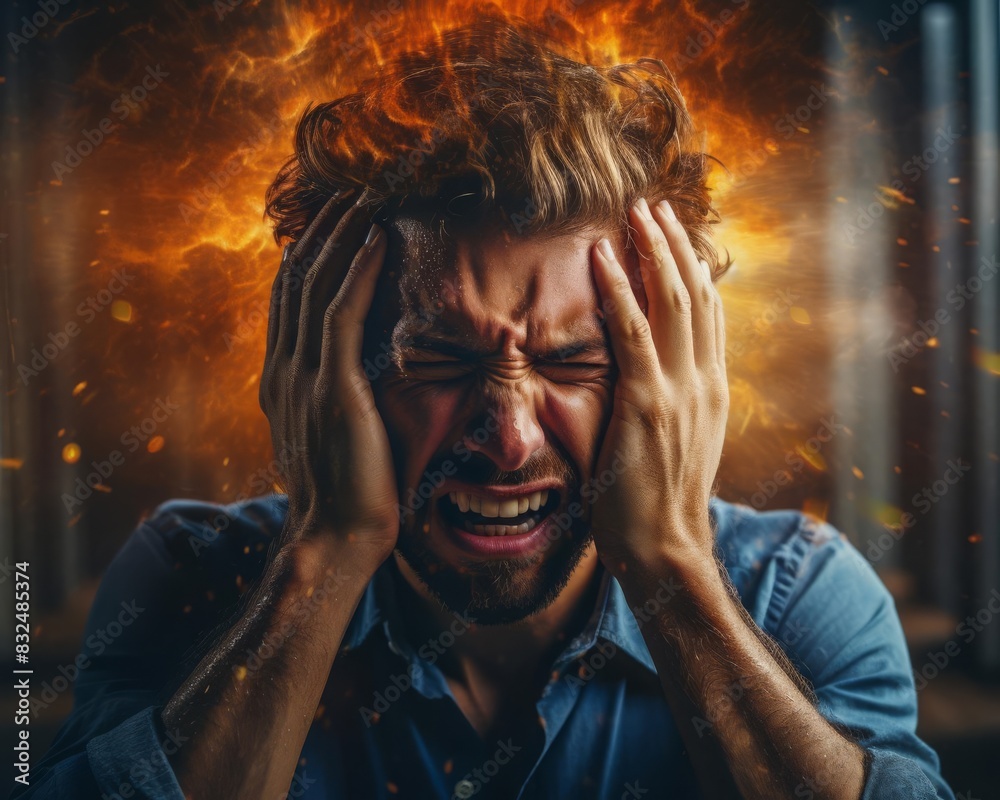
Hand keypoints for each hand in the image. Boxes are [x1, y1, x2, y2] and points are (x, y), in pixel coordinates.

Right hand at [259, 191, 398, 565]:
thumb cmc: (345, 493)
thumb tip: (356, 373)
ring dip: (341, 232)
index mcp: (282, 377)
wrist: (334, 541)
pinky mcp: (332, 389)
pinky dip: (357, 269)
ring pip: (316, 285)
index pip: (291, 297)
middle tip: (350, 183)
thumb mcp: (330, 435)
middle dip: (323, 226)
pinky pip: (341, 314)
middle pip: (297, 277)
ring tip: (365, 191)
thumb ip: (332, 396)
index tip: (335, 214)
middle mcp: (284, 368)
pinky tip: (376, 235)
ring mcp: (303, 377)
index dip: (309, 249)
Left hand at [589, 197, 728, 576]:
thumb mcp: (679, 444)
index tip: (678, 237)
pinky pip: (632, 331)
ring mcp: (679, 390)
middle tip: (655, 206)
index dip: (694, 270)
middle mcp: (704, 381)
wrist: (665, 547)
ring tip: (635, 212)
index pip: (709, 314)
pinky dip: (618, 288)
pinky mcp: (647, 404)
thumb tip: (654, 377)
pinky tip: (602, 255)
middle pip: (696, 295)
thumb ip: (674, 403)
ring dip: (653, 250)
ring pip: (672, 301)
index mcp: (712, 389)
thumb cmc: (660, 502)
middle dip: (676, 245)